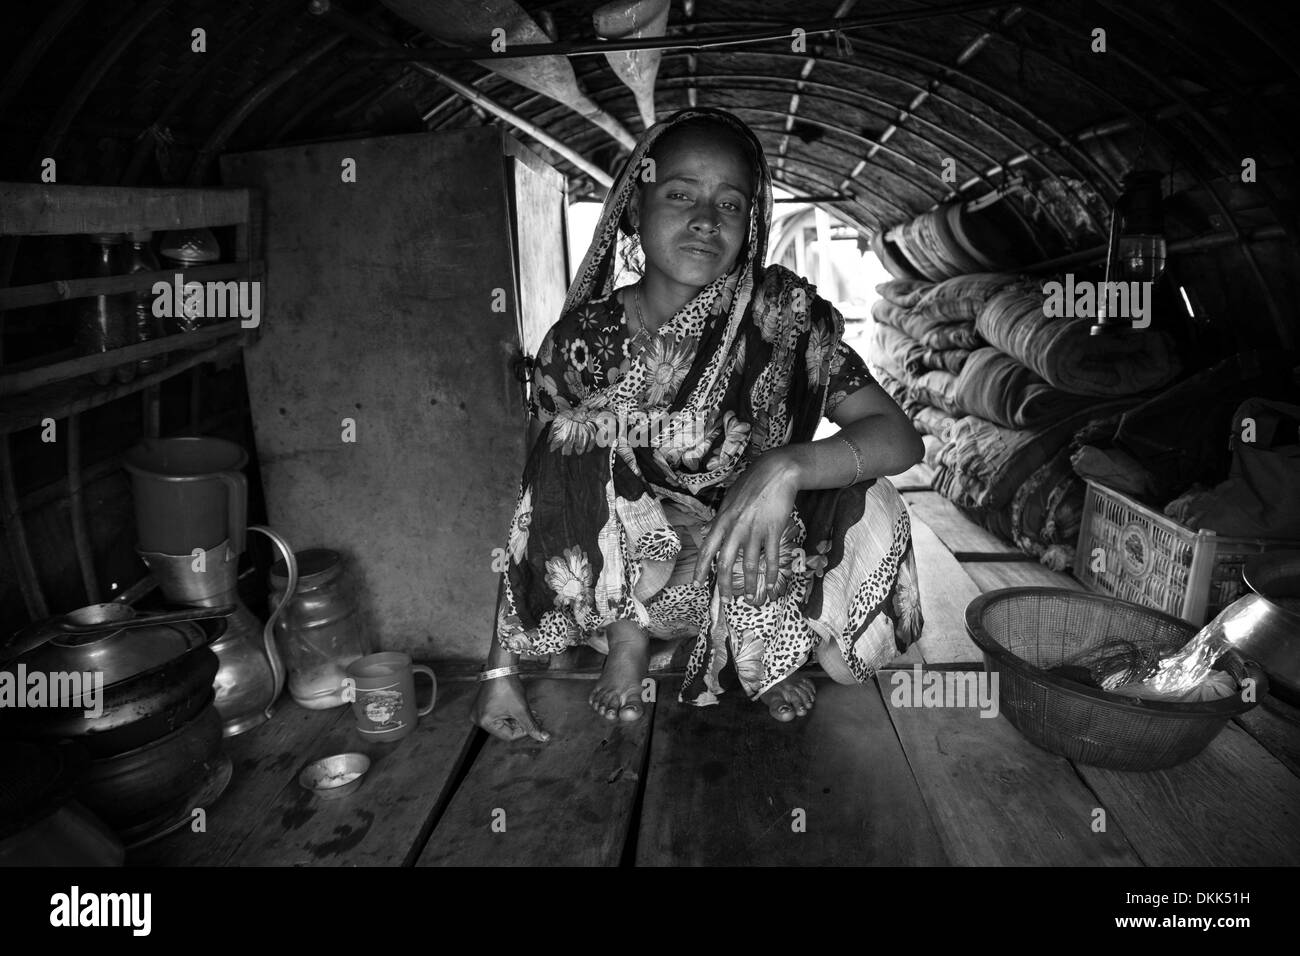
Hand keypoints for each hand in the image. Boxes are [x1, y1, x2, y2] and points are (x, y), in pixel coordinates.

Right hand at [471, 676, 550, 741]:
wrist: (502, 667)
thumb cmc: (508, 686)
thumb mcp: (522, 709)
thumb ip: (532, 725)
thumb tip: (544, 738)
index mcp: (485, 722)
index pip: (509, 736)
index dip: (524, 731)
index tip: (534, 722)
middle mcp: (478, 719)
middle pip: (506, 729)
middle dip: (521, 723)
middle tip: (534, 716)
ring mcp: (479, 712)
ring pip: (503, 722)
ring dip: (516, 718)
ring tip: (528, 710)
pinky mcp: (482, 706)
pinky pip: (498, 715)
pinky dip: (509, 712)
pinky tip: (518, 706)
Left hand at [692, 449, 801, 605]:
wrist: (777, 471)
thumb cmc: (752, 484)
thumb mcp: (730, 499)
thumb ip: (721, 518)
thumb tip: (709, 531)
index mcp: (723, 519)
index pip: (708, 549)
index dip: (701, 569)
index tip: (698, 584)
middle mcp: (736, 527)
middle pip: (725, 562)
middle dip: (724, 585)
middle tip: (726, 599)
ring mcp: (755, 530)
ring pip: (749, 565)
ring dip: (749, 585)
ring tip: (749, 598)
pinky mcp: (773, 531)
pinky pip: (771, 559)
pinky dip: (770, 576)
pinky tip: (769, 586)